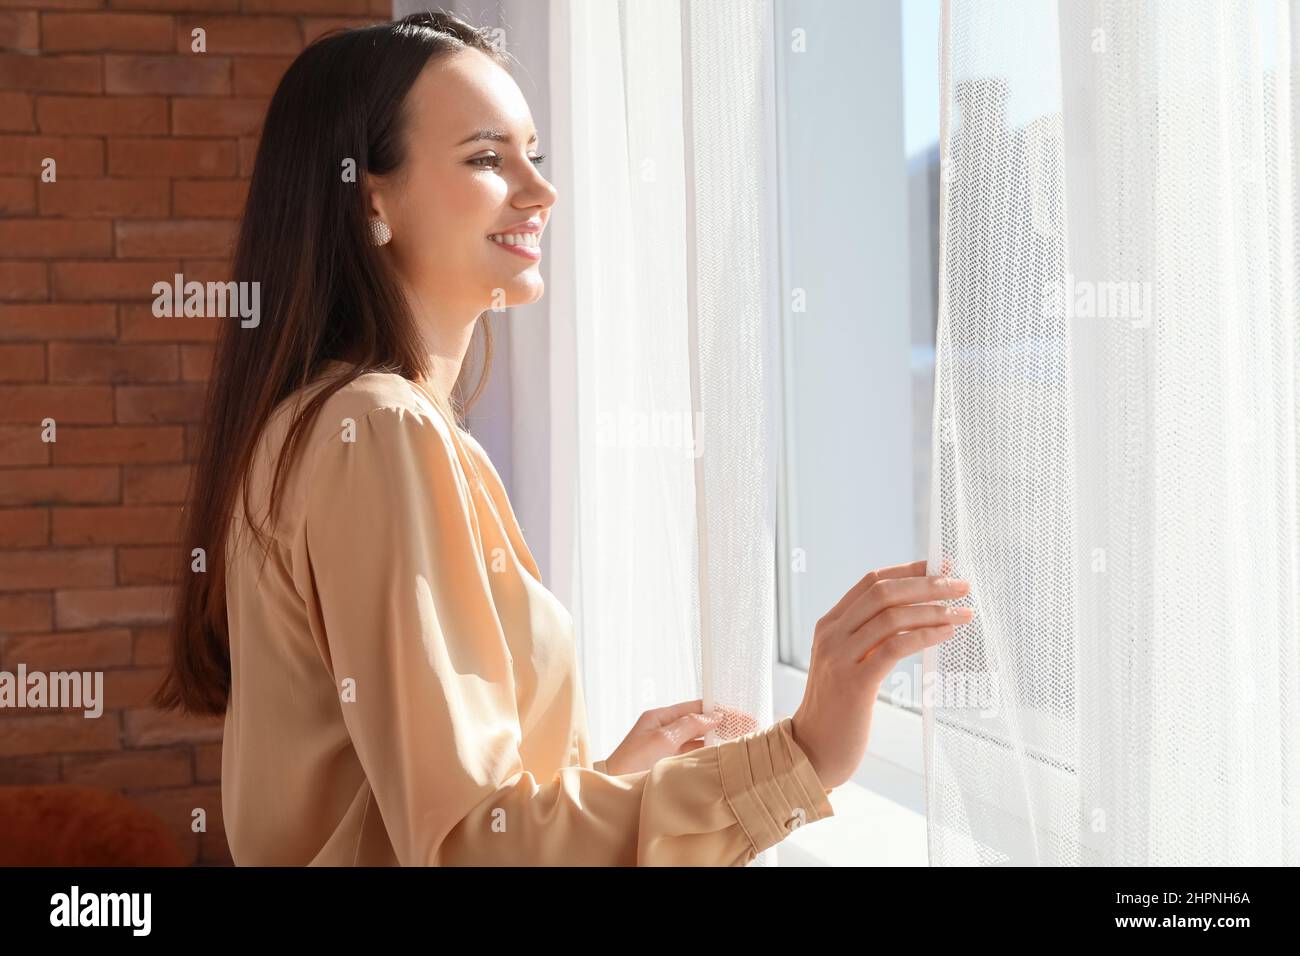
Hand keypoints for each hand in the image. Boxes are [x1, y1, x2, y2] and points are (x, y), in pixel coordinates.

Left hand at [600, 699, 757, 775]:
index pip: (695, 707)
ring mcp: (666, 748)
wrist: (613, 792)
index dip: (718, 709)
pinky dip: (708, 753)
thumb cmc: (631, 763)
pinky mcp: (668, 765)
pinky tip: (722, 756)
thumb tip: (713, 715)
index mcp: (658, 718)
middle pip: (699, 722)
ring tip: (741, 740)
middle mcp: (663, 730)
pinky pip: (693, 755)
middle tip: (748, 726)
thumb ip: (688, 725)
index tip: (740, 714)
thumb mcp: (662, 740)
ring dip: (718, 739)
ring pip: (698, 740)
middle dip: (723, 723)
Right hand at [791, 558, 973, 789]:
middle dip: (927, 585)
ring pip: (892, 616)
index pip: (871, 582)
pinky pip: (895, 647)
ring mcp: (839, 657)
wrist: (814, 750)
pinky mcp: (854, 683)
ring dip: (933, 610)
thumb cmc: (839, 709)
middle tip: (960, 586)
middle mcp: (831, 634)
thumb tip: (914, 615)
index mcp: (829, 624)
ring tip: (962, 613)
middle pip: (884, 592)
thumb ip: (869, 638)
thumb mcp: (848, 664)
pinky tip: (946, 634)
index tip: (941, 567)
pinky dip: (925, 635)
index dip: (908, 570)